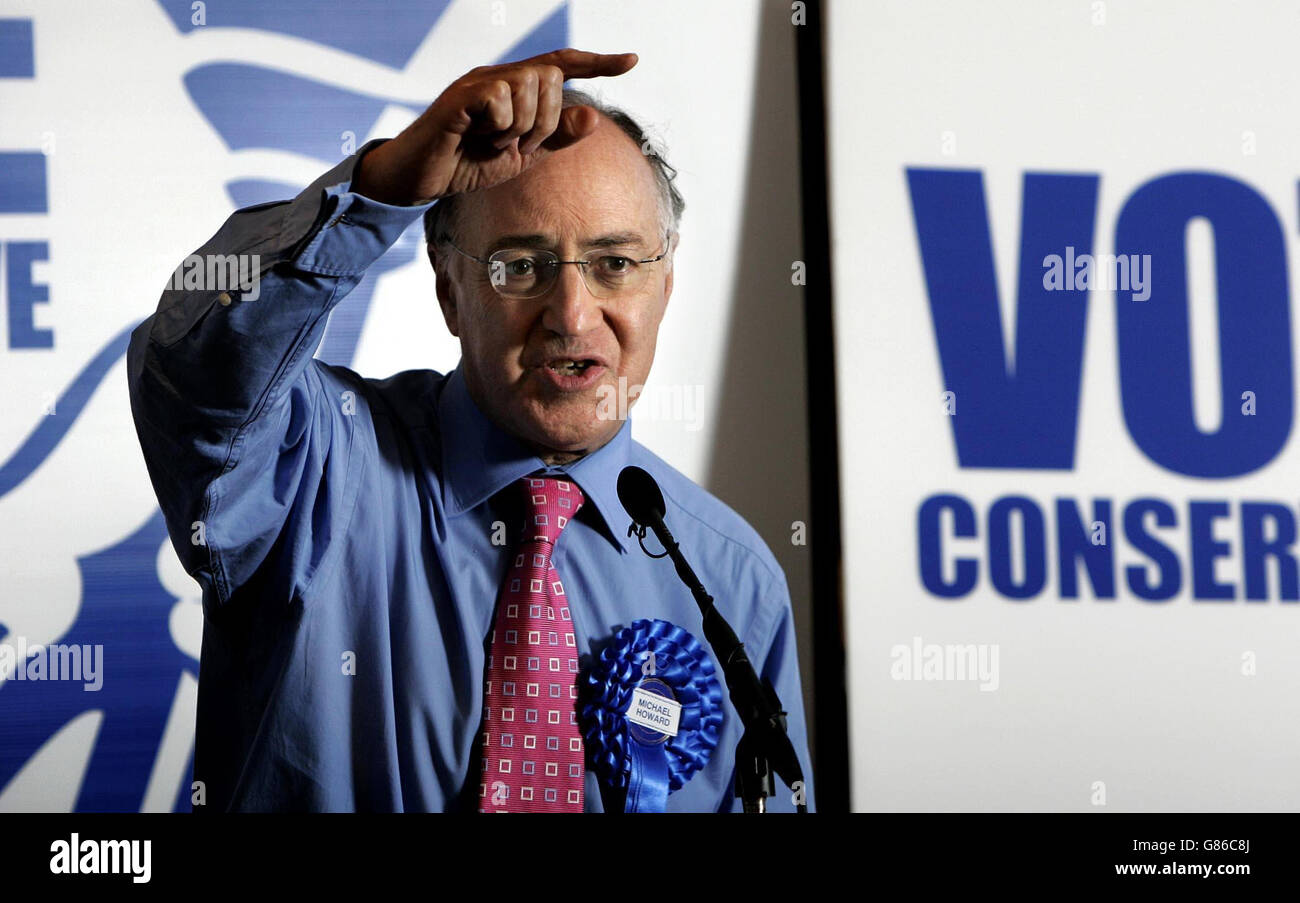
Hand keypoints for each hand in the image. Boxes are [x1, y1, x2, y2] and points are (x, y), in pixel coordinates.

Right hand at [351, 48, 637, 205]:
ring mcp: (480, 81)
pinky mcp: (461, 95)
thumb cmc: (468, 163)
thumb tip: (594, 118)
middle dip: (546, 121)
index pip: (563, 64)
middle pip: (552, 78)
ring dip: (522, 127)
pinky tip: (479, 138)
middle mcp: (500, 75)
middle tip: (519, 146)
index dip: (597, 62)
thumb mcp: (522, 156)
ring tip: (495, 144)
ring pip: (530, 87)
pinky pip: (501, 98)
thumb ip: (557, 139)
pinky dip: (499, 126)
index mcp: (516, 86)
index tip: (632, 62)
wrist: (421, 179)